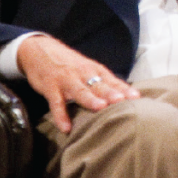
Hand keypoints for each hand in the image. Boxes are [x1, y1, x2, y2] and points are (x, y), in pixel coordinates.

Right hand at [17, 35, 139, 132]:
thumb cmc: (70, 64)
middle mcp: (83, 74)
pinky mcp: (51, 87)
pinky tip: (66, 128)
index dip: (124, 89)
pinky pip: (56, 103)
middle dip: (111, 93)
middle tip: (122, 101)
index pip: (112, 80)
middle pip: (99, 85)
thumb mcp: (88, 69)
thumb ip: (104, 82)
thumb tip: (125, 98)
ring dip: (90, 99)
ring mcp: (67, 80)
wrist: (40, 50)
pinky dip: (61, 115)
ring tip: (100, 108)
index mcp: (95, 70)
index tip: (136, 98)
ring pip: (80, 91)